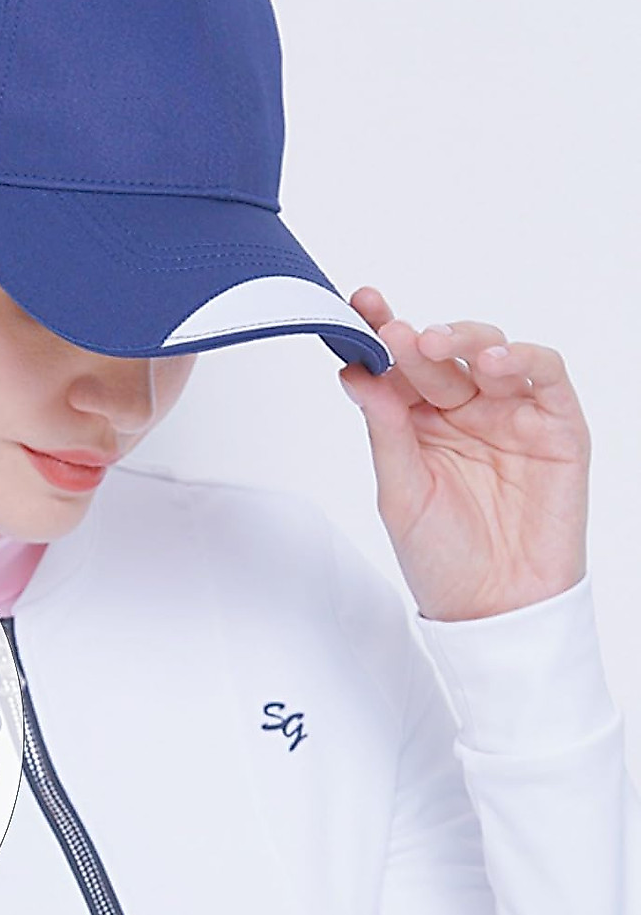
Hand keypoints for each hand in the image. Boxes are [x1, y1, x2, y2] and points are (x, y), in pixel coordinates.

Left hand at [337, 287, 590, 622]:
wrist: (496, 610)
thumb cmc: (443, 557)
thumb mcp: (400, 491)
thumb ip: (385, 429)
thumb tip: (356, 373)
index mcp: (418, 421)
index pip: (397, 365)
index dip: (379, 331)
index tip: (358, 304)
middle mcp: (463, 410)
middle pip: (440, 355)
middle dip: (416, 338)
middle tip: (397, 333)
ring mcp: (510, 415)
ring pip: (492, 352)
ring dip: (465, 339)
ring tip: (436, 344)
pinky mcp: (557, 428)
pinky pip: (546, 378)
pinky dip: (523, 360)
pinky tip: (493, 361)